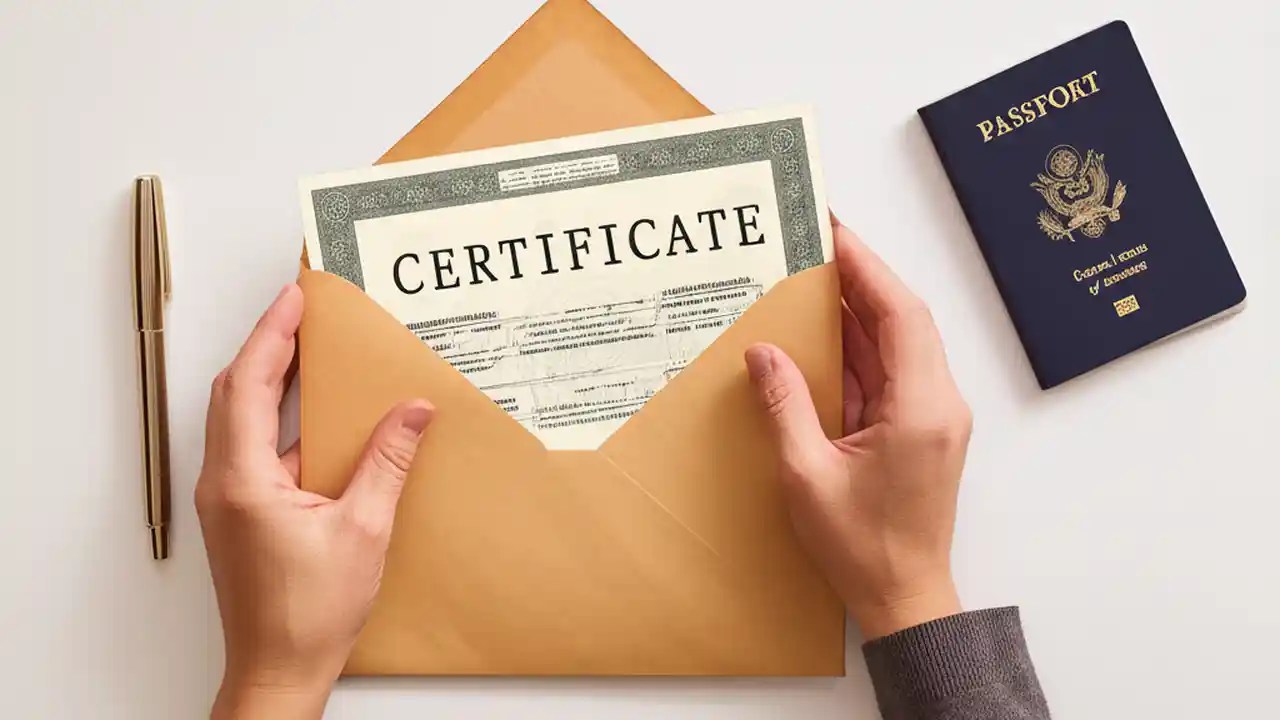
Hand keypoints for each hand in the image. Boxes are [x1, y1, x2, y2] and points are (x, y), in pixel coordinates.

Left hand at [196, 285, 432, 718]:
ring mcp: (228, 500)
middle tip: (299, 310)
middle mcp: (224, 483)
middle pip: (236, 392)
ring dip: (271, 380)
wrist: (278, 671)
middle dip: (267, 345)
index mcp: (243, 480)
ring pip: (241, 420)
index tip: (294, 298)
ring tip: (306, 348)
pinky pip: (256, 449)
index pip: (251, 384)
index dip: (273, 334)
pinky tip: (320, 419)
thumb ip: (387, 462)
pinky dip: (282, 420)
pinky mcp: (241, 514)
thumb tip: (412, 412)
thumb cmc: (308, 615)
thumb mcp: (363, 530)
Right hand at [744, 221, 971, 639]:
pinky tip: (824, 334)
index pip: (900, 314)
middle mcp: (939, 403)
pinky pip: (891, 373)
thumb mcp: (808, 475)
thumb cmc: (863, 548)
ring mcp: (933, 416)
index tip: (833, 231)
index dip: (866, 266)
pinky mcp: (921, 429)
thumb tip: (764, 352)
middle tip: (816, 243)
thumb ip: (785, 406)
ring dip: (859, 311)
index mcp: (922, 409)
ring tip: (813, 277)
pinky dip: (859, 349)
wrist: (906, 600)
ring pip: (898, 344)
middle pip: (903, 319)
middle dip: (860, 277)